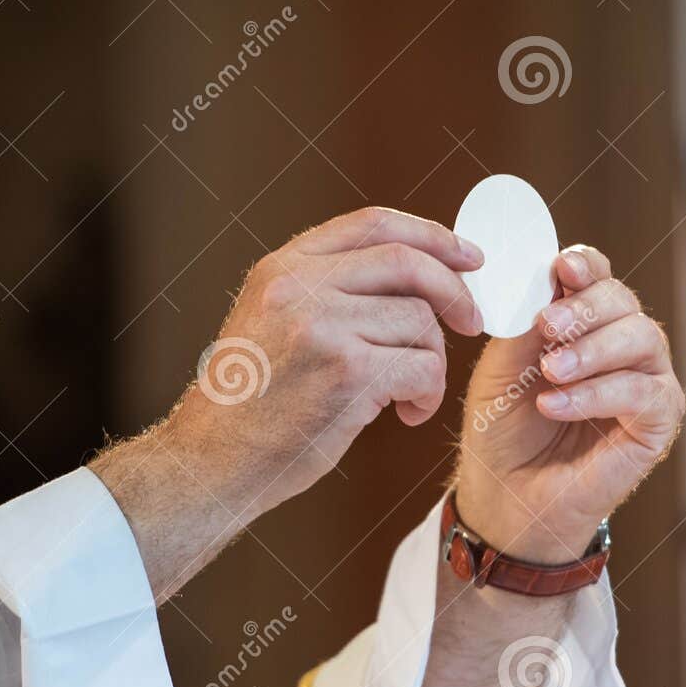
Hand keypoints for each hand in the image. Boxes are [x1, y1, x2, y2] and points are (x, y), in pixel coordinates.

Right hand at [174, 206, 483, 515]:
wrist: (212, 462)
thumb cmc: (254, 403)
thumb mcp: (274, 322)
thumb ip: (330, 291)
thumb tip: (419, 278)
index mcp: (283, 267)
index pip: (374, 224)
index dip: (433, 236)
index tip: (468, 257)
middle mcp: (299, 287)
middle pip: (408, 263)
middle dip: (455, 292)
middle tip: (472, 323)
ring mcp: (321, 327)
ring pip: (421, 321)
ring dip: (432, 361)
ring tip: (409, 394)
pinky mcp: (347, 373)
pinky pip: (423, 368)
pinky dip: (428, 394)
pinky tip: (406, 413)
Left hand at [455, 245, 685, 563]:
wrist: (505, 499)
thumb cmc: (503, 431)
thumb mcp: (501, 368)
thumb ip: (525, 324)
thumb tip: (548, 278)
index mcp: (586, 325)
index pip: (599, 278)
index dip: (587, 265)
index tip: (562, 268)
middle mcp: (623, 348)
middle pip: (624, 301)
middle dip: (586, 307)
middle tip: (548, 326)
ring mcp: (646, 383)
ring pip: (642, 339)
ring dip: (592, 350)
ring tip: (550, 373)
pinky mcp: (659, 423)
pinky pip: (644, 392)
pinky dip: (598, 393)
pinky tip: (557, 405)